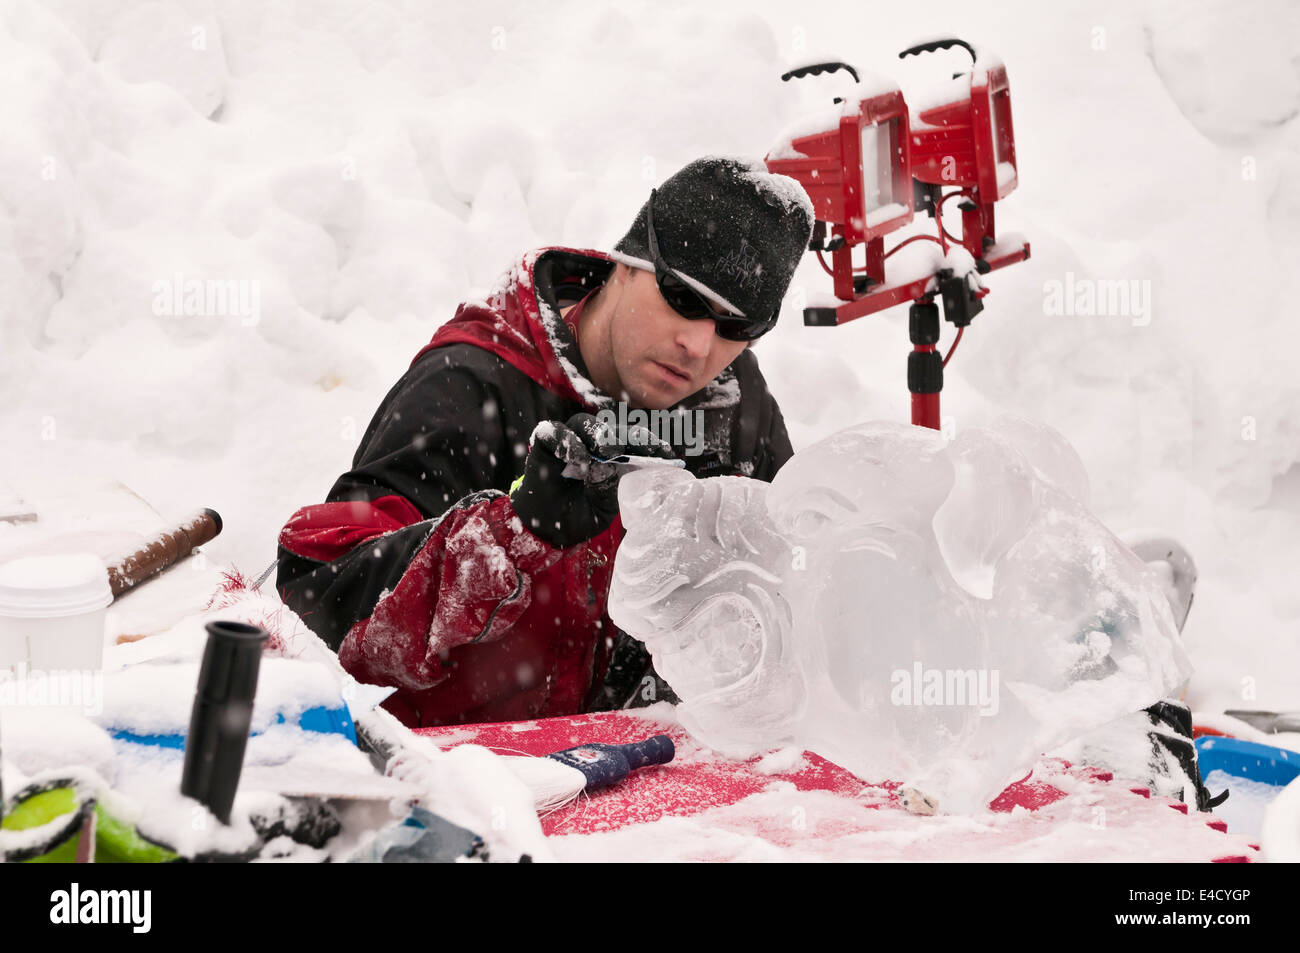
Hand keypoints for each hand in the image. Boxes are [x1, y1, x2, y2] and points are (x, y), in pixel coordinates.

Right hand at [509, 412, 675, 547]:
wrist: (546, 530)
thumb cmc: (579, 516)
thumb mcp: (601, 509)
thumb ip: (607, 490)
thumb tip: (610, 469)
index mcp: (612, 456)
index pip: (633, 440)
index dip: (649, 443)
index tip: (666, 453)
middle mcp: (590, 443)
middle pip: (611, 428)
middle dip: (629, 437)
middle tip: (640, 451)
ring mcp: (567, 441)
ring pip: (583, 423)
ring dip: (598, 435)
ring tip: (609, 452)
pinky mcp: (544, 443)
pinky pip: (554, 432)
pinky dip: (566, 442)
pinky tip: (579, 460)